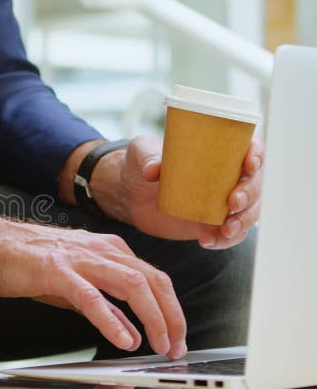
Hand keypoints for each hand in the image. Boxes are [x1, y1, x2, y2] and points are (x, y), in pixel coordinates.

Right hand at [0, 221, 186, 358]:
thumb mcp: (74, 283)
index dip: (171, 310)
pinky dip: (112, 321)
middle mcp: (100, 250)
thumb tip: (130, 328)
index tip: (175, 337)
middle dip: (171, 316)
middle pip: (152, 280)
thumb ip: (105, 303)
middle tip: (175, 346)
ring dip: (153, 318)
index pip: (154, 278)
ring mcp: (79, 259)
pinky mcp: (56, 271)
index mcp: (107, 250)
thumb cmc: (25, 260)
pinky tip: (123, 339)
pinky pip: (91, 297)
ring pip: (132, 284)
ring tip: (159, 344)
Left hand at [104, 135, 263, 248]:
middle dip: (251, 194)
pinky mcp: (212, 224)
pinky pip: (229, 235)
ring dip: (244, 221)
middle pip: (254, 183)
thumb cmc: (139, 164)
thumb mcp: (140, 153)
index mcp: (218, 150)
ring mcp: (222, 202)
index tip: (250, 164)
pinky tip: (206, 242)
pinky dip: (225, 241)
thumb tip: (153, 171)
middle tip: (233, 202)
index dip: (257, 154)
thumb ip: (147, 158)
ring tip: (226, 229)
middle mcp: (227, 176)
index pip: (250, 147)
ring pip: (249, 211)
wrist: (130, 194)